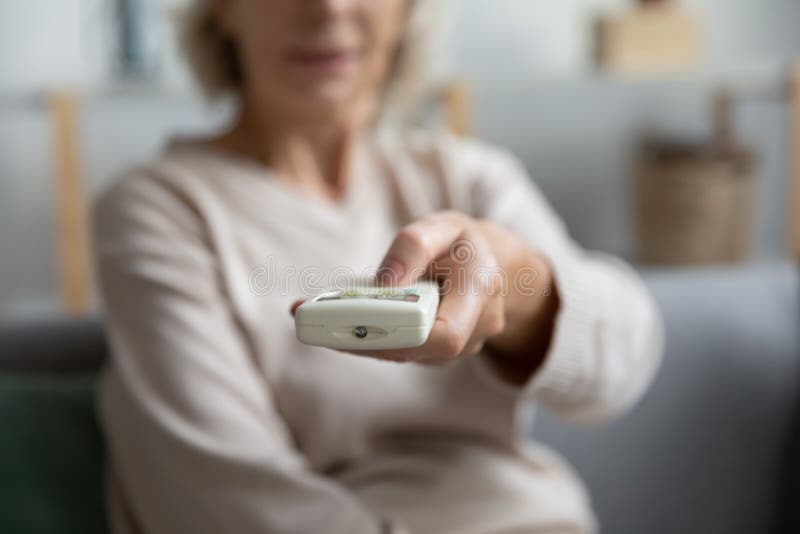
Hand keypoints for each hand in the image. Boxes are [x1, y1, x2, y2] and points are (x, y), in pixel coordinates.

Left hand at [291, 211, 559, 381]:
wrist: (490, 265)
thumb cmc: (464, 243)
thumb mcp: (444, 226)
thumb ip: (414, 246)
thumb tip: (383, 283)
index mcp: (481, 291)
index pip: (447, 334)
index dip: (404, 335)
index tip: (361, 322)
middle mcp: (474, 329)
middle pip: (416, 350)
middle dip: (363, 338)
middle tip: (312, 318)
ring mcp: (456, 347)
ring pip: (404, 353)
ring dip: (356, 339)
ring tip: (308, 315)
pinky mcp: (433, 350)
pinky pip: (400, 348)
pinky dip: (365, 336)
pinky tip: (329, 321)